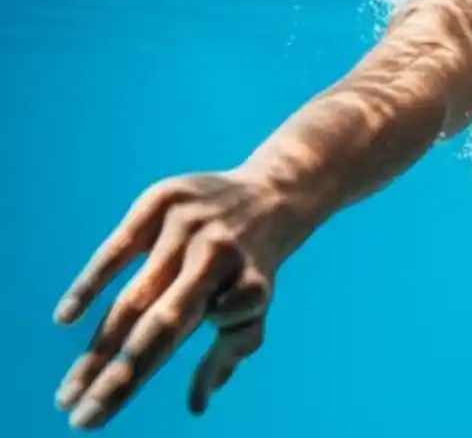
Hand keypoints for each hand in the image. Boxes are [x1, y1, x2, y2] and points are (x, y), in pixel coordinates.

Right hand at [53, 170, 303, 428]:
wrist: (270, 191)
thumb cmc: (255, 263)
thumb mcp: (257, 304)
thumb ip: (231, 349)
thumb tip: (197, 407)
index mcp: (252, 282)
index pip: (218, 331)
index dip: (199, 368)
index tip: (141, 406)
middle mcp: (220, 254)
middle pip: (165, 324)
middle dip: (122, 375)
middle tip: (83, 417)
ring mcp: (190, 226)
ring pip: (136, 297)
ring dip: (99, 349)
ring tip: (71, 390)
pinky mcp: (163, 199)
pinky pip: (117, 248)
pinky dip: (90, 283)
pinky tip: (66, 317)